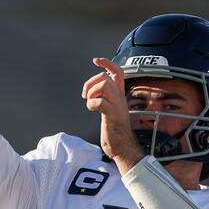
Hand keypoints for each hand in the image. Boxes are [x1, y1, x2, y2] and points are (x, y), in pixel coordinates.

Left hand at [82, 57, 143, 172]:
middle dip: (90, 82)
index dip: (107, 63)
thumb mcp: (110, 110)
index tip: (96, 60)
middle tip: (85, 95)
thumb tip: (94, 90)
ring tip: (89, 102)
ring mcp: (117, 106)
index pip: (118, 71)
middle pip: (105, 77)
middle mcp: (120, 97)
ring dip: (91, 92)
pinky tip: (92, 109)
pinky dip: (91, 104)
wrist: (123, 147)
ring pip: (104, 85)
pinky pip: (100, 102)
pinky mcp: (112, 115)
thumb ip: (106, 99)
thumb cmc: (115, 131)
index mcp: (120, 95)